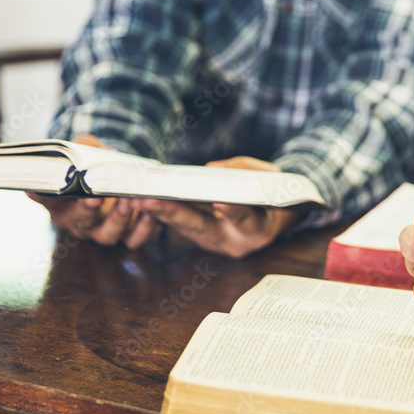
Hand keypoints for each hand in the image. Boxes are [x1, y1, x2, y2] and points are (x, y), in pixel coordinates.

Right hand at [27, 134, 157, 247]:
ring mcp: (103, 232)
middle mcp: (80, 223)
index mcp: (61, 205)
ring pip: (108, 235)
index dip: (44, 197)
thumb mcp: (83, 153)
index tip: (43, 190)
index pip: (49, 202)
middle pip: (81, 222)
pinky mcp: (128, 235)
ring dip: (119, 218)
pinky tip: (150, 211)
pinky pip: (134, 239)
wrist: (120, 175)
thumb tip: (65, 155)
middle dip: (87, 210)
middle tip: (94, 197)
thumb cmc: (95, 165)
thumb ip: (74, 153)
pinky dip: (144, 228)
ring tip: (128, 200)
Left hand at [133, 156, 298, 258]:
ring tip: (136, 198)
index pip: (245, 219)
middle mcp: (236, 243)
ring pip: (184, 229)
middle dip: (173, 214)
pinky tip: (144, 200)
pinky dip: (163, 213)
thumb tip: (210, 169)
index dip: (233, 211)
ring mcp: (216, 245)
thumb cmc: (276, 192)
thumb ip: (244, 170)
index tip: (220, 202)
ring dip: (159, 214)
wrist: (277, 216)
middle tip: (149, 201)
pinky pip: (181, 226)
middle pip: (202, 228)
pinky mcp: (202, 240)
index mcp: (259, 230)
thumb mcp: (272, 176)